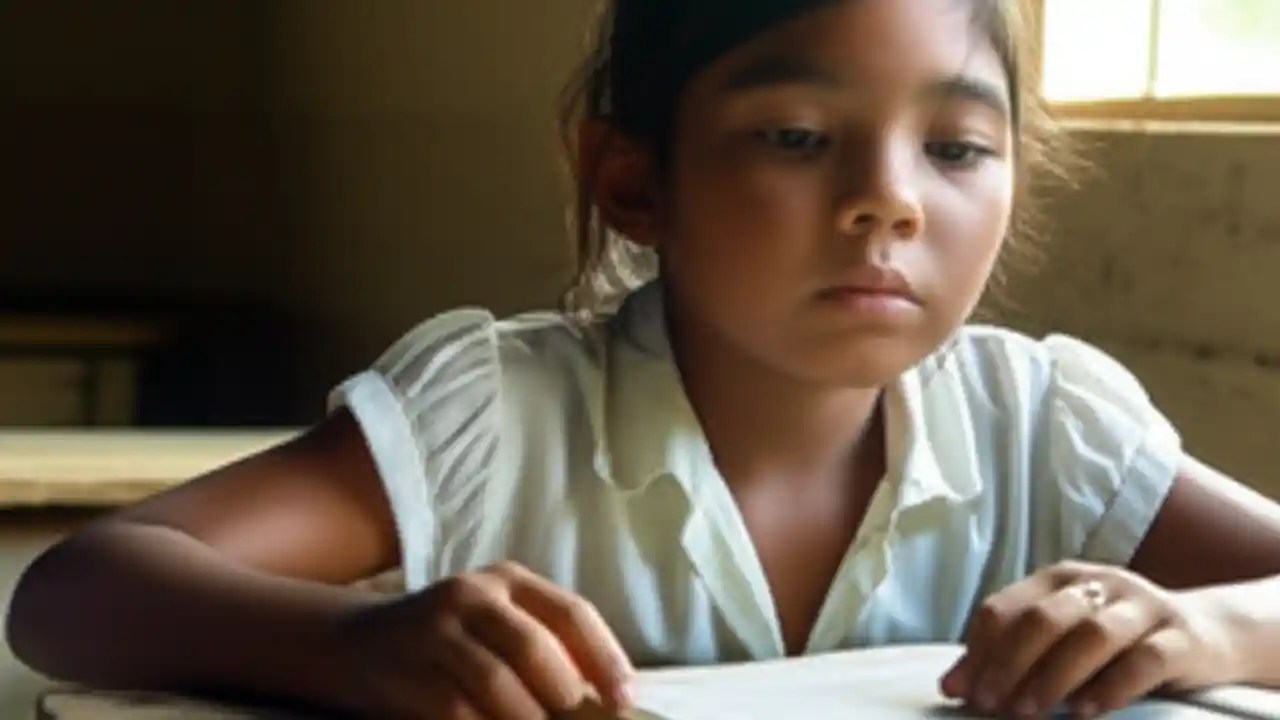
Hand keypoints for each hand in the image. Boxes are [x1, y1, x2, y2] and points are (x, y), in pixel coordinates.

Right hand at [338, 562, 633, 718]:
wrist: (356, 642)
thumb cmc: (450, 640)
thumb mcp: (498, 624)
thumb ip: (547, 647)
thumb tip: (605, 699)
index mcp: (509, 581)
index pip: (571, 612)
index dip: (605, 657)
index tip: (625, 699)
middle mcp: (472, 596)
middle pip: (536, 649)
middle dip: (566, 698)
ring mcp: (435, 632)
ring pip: (499, 687)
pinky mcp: (407, 675)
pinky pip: (459, 714)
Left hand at [940, 561, 1240, 717]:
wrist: (1210, 633)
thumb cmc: (1118, 640)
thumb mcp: (1064, 637)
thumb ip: (1015, 654)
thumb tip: (954, 686)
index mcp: (1060, 579)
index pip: (1004, 608)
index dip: (976, 650)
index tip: (958, 691)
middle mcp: (1099, 583)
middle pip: (1042, 618)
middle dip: (1008, 663)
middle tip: (987, 704)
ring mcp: (1143, 606)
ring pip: (1091, 634)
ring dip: (1053, 675)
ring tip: (1027, 712)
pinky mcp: (1182, 637)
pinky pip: (1145, 660)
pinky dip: (1111, 686)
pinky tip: (1084, 713)